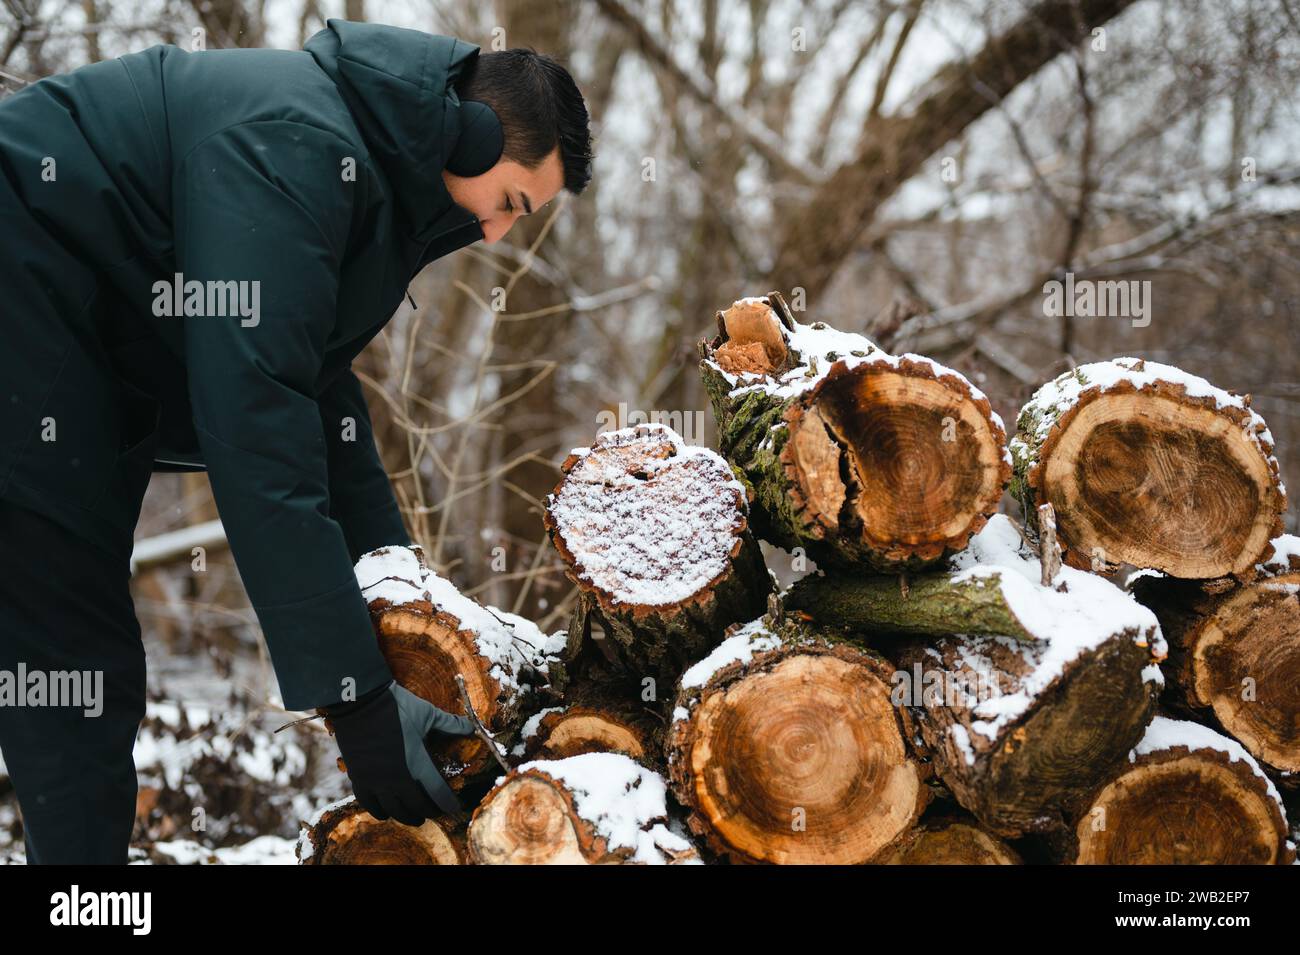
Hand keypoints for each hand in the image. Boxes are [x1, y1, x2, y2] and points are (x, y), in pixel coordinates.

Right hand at [321, 680, 476, 824]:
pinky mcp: (358, 777)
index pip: (437, 793)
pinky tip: (386, 812)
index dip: (448, 804)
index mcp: (417, 762)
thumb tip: (471, 727)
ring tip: (414, 817)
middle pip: (416, 807)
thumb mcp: (428, 714)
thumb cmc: (397, 706)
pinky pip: (369, 804)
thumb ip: (450, 724)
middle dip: (428, 812)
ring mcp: (375, 780)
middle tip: (435, 812)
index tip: (454, 808)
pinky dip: (379, 811)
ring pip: (393, 810)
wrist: (360, 700)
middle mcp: (396, 778)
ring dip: (406, 816)